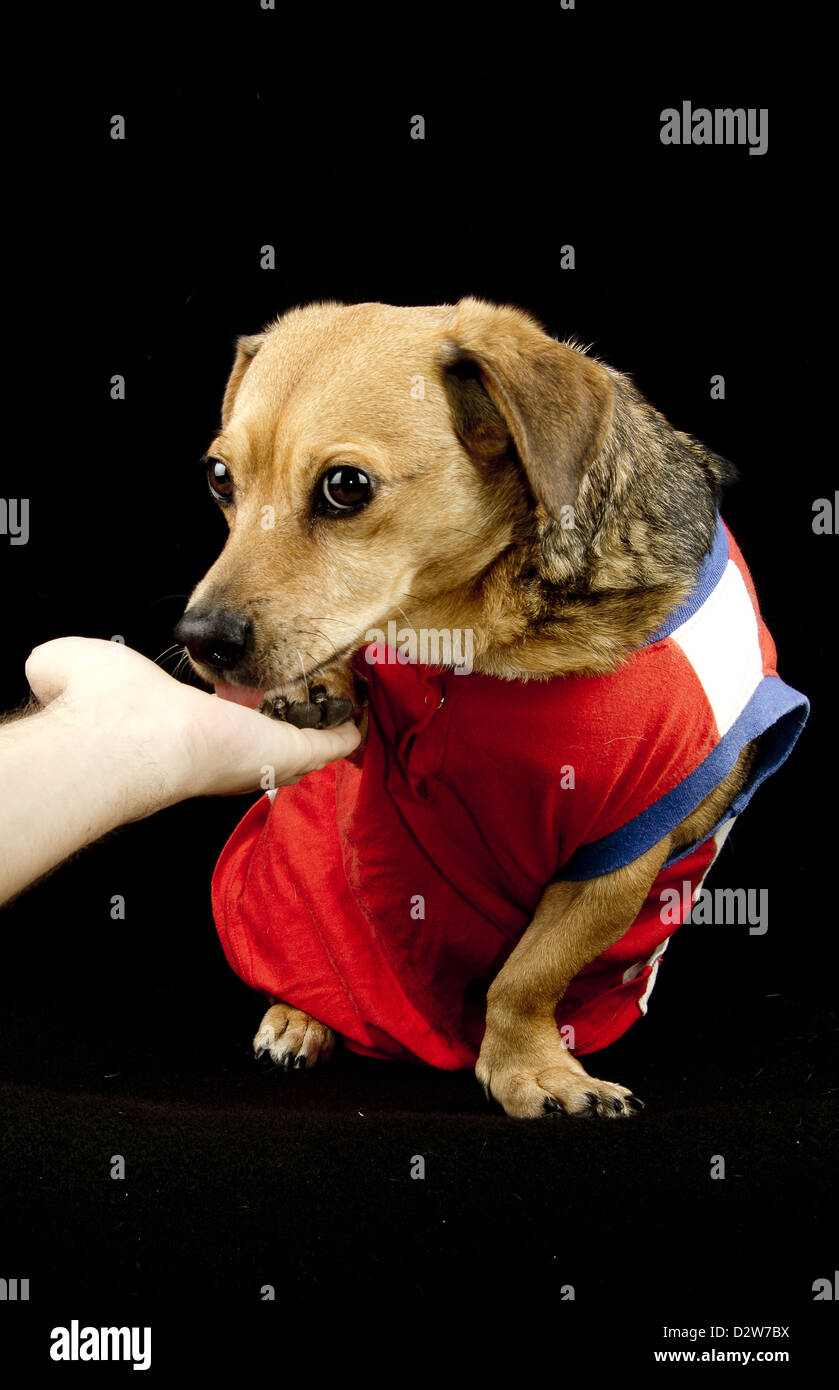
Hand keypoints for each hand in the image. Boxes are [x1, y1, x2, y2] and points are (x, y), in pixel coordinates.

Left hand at [24, 637, 360, 814]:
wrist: (128, 738)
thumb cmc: (100, 705)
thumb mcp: (72, 665)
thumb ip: (63, 664)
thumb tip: (44, 667)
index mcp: (179, 727)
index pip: (213, 719)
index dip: (233, 698)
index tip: (247, 678)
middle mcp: (219, 745)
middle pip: (262, 735)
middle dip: (286, 710)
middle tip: (310, 681)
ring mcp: (257, 752)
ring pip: (300, 740)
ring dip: (324, 717)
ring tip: (350, 695)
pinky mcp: (289, 753)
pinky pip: (330, 744)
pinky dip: (351, 731)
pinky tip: (366, 716)